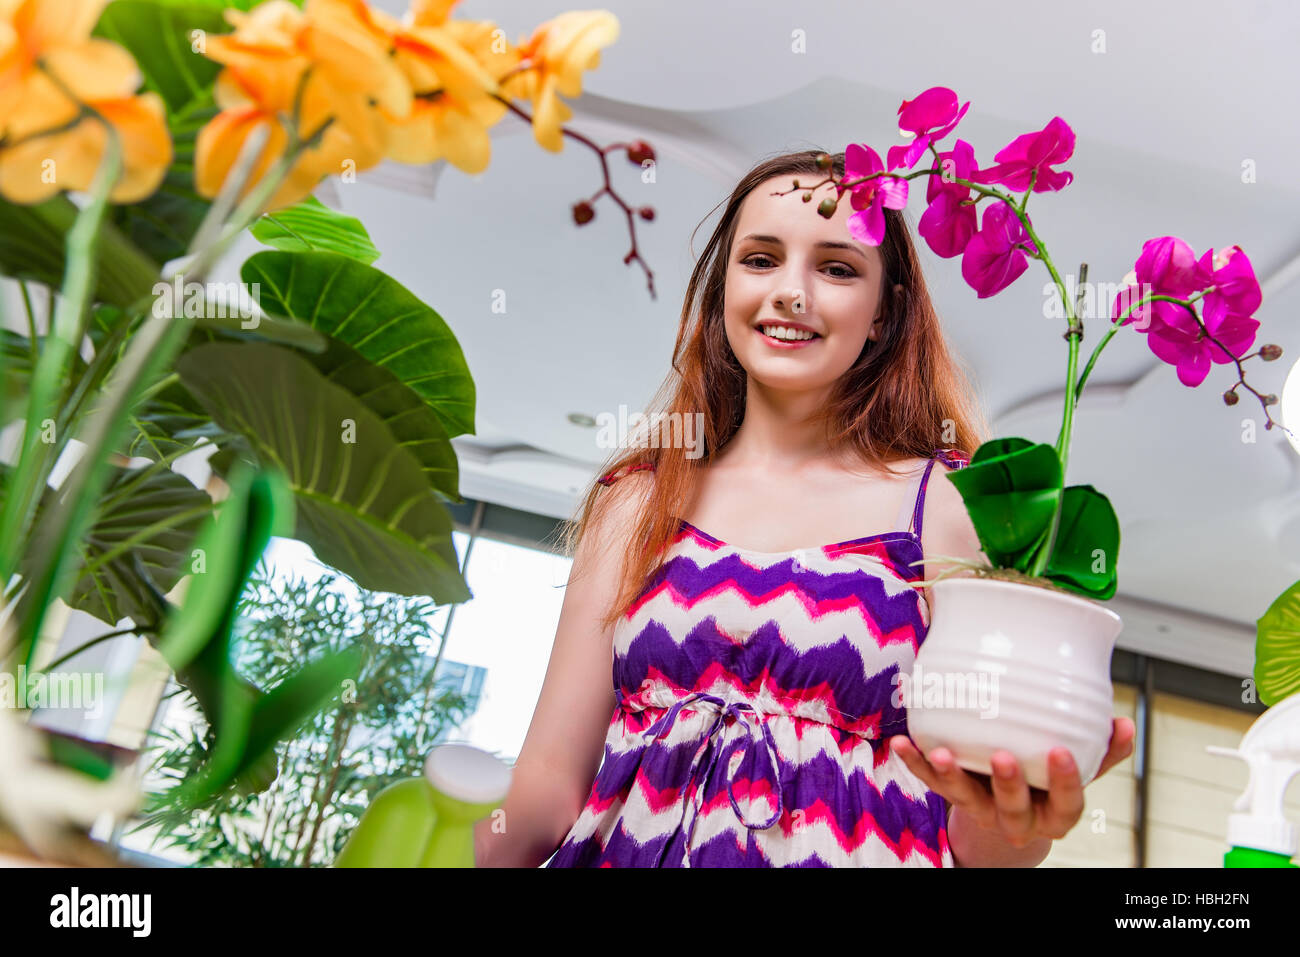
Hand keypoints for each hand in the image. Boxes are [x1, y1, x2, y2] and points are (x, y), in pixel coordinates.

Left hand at [888, 717, 1135, 847]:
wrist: (1010, 807)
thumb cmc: (1048, 777)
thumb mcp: (1077, 766)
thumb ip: (1100, 748)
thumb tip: (1123, 721)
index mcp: (1055, 812)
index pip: (1066, 803)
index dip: (1065, 781)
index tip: (1059, 752)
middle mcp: (1019, 818)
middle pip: (1014, 808)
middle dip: (1008, 785)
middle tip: (1001, 756)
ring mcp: (982, 810)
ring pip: (966, 800)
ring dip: (951, 776)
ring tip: (940, 754)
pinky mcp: (952, 798)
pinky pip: (932, 784)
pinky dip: (915, 763)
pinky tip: (901, 743)